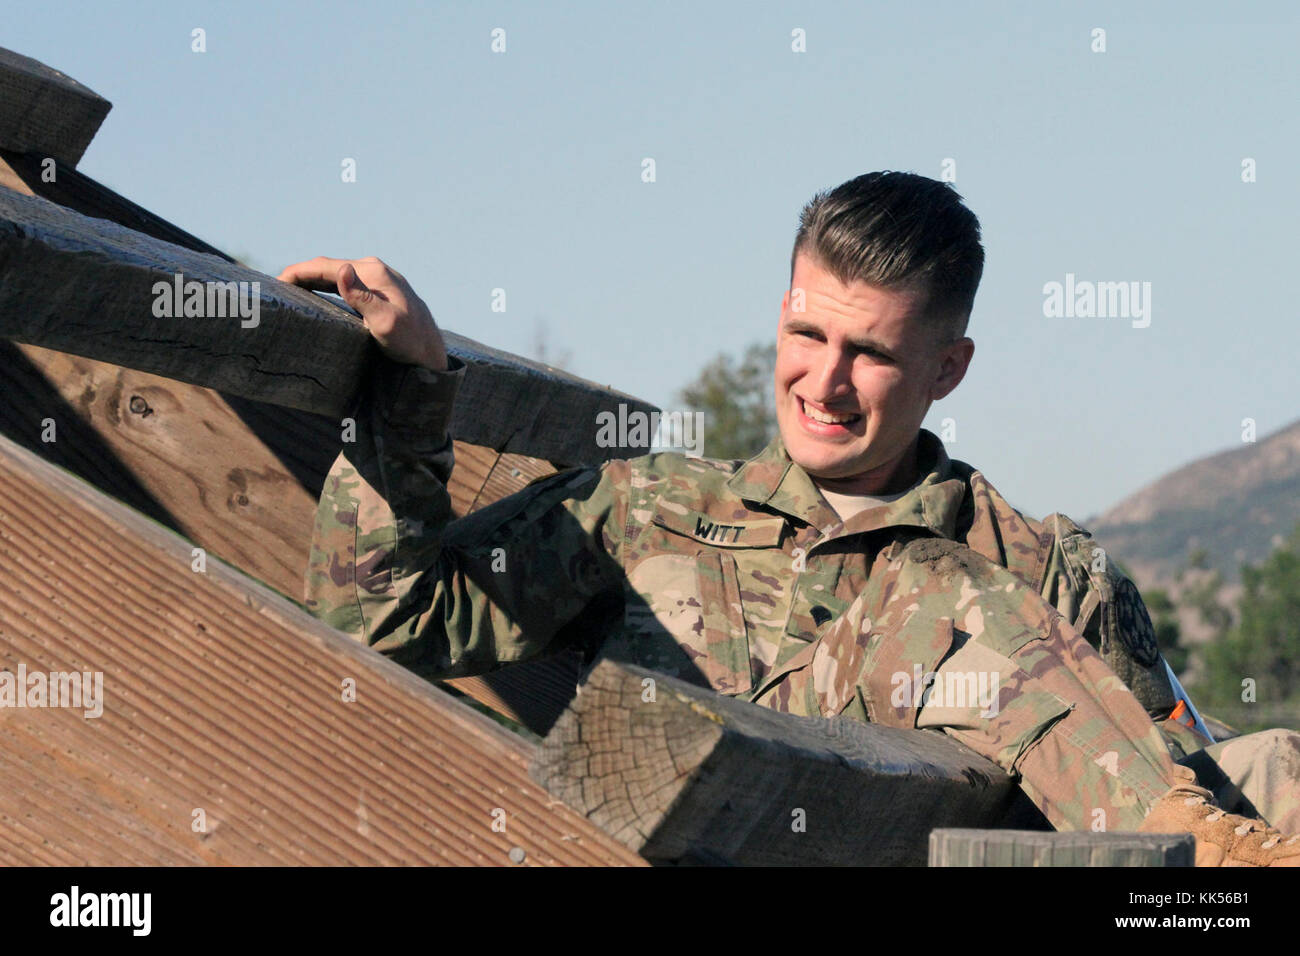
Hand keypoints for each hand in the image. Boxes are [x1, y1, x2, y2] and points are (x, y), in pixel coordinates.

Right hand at [277, 256, 447, 370]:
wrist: (431, 352)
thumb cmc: (409, 342)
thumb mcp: (385, 323)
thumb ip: (363, 298)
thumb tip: (343, 270)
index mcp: (373, 272)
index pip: (327, 266)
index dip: (298, 272)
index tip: (275, 281)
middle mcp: (374, 269)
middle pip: (329, 266)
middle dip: (301, 274)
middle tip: (274, 287)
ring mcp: (377, 278)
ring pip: (335, 273)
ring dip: (311, 278)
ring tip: (287, 289)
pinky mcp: (379, 289)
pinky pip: (345, 282)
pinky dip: (325, 284)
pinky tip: (313, 293)